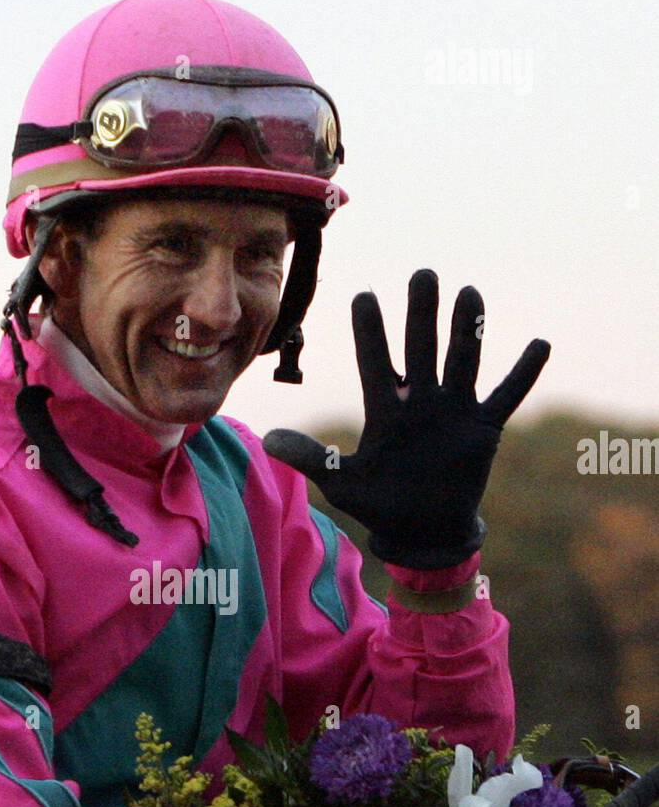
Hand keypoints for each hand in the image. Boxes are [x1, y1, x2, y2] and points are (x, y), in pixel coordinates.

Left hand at [263, 270, 550, 568]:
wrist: (422, 532)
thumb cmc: (379, 505)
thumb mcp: (341, 483)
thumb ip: (310, 458)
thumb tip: (267, 441)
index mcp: (385, 410)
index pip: (375, 362)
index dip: (370, 331)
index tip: (363, 296)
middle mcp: (420, 401)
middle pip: (421, 347)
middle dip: (421, 313)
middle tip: (422, 274)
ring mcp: (453, 411)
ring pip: (462, 360)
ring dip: (467, 329)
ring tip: (468, 293)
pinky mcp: (483, 429)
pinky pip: (507, 395)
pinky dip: (523, 373)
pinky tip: (540, 344)